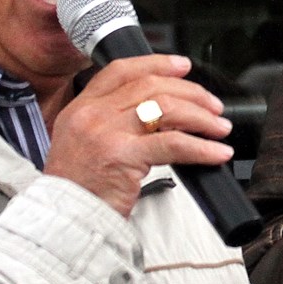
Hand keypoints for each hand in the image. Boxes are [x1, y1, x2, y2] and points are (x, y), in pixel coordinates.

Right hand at [44, 54, 232, 215]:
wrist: (63, 220)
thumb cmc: (78, 190)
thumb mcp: (83, 145)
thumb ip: (112, 123)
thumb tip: (160, 114)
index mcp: (81, 108)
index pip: (122, 70)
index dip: (157, 63)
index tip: (183, 66)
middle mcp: (91, 114)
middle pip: (150, 85)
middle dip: (190, 92)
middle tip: (212, 106)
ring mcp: (106, 132)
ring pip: (166, 108)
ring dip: (200, 117)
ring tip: (219, 128)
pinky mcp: (123, 155)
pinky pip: (173, 144)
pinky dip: (201, 148)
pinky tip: (216, 152)